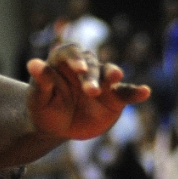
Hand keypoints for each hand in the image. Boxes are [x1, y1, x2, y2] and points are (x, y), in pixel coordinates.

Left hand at [27, 43, 150, 140]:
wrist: (58, 126)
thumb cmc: (44, 108)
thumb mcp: (38, 98)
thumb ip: (40, 82)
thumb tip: (33, 63)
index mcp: (64, 60)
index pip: (71, 52)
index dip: (75, 58)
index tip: (80, 68)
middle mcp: (86, 66)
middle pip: (93, 64)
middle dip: (93, 76)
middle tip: (91, 91)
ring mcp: (102, 81)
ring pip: (110, 73)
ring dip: (113, 75)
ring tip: (116, 77)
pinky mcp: (115, 96)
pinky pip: (126, 92)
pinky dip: (136, 92)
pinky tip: (145, 92)